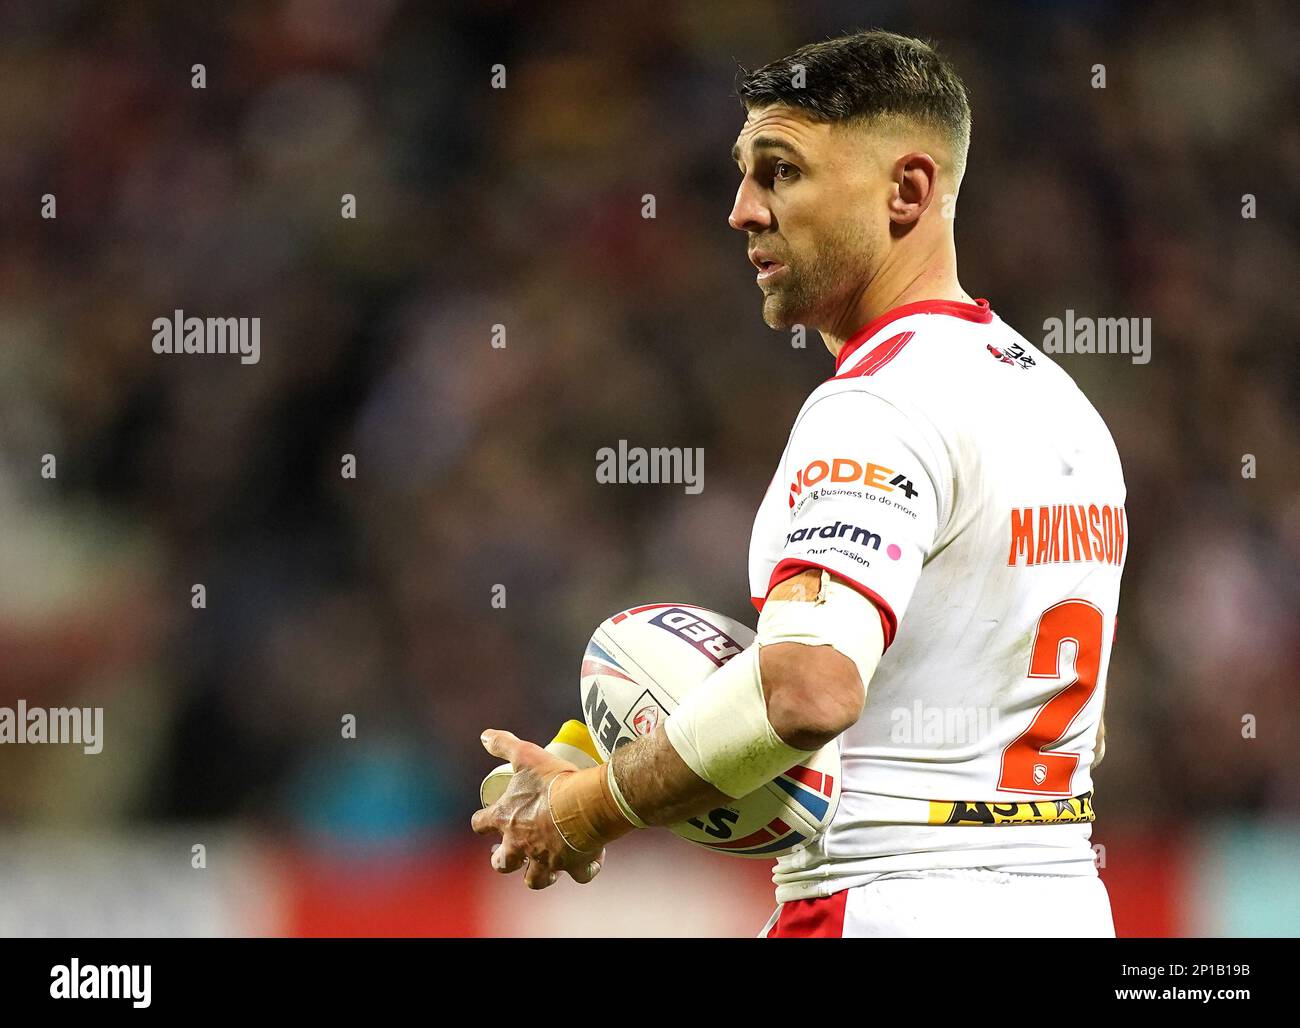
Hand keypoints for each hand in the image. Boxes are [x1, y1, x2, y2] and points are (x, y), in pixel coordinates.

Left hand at [470, 729, 604, 889]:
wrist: (588, 803)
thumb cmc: (554, 780)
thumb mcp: (527, 756)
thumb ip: (504, 744)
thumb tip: (484, 735)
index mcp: (507, 820)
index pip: (481, 824)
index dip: (481, 822)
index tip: (485, 820)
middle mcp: (522, 845)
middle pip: (503, 863)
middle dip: (503, 861)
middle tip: (509, 856)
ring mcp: (546, 859)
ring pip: (535, 880)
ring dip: (538, 875)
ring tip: (545, 869)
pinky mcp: (572, 865)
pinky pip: (578, 875)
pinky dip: (583, 870)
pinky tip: (589, 862)